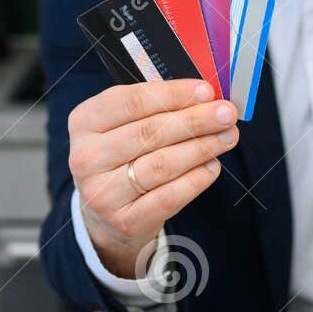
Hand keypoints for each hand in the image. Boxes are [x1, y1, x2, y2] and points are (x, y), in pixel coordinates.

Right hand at [68, 79, 237, 279]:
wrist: (107, 217)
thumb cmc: (122, 159)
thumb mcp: (124, 126)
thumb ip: (156, 107)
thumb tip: (205, 95)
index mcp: (85, 122)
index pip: (132, 101)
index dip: (173, 94)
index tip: (206, 91)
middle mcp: (87, 157)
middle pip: (150, 132)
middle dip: (196, 120)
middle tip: (227, 114)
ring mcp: (103, 192)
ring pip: (162, 164)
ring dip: (202, 147)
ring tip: (227, 137)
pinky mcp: (124, 220)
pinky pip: (170, 196)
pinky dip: (197, 178)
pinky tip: (212, 165)